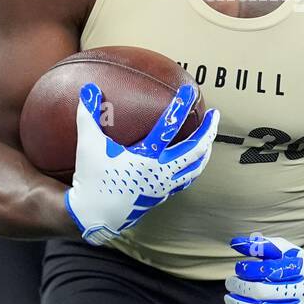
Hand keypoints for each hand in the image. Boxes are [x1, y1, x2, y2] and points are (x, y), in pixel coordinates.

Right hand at [64, 82, 219, 245]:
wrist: (94, 215)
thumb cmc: (91, 179)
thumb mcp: (89, 144)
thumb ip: (88, 114)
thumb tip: (89, 88)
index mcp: (146, 158)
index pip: (169, 127)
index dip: (180, 107)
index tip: (189, 91)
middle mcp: (160, 172)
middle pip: (195, 150)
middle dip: (208, 131)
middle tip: (215, 114)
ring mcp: (163, 186)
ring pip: (195, 167)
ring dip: (205, 150)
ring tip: (210, 137)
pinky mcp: (161, 195)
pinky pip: (185, 180)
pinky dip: (194, 167)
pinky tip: (194, 162)